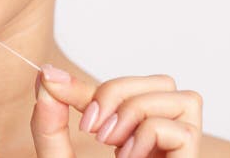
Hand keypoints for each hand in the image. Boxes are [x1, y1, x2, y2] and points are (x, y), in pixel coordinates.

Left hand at [30, 64, 201, 157]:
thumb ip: (50, 128)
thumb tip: (46, 78)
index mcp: (137, 139)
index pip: (127, 91)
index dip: (92, 84)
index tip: (51, 83)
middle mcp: (164, 143)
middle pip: (163, 82)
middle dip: (119, 91)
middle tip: (92, 127)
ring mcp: (180, 153)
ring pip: (182, 97)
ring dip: (137, 111)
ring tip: (112, 145)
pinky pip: (183, 129)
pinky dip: (149, 135)